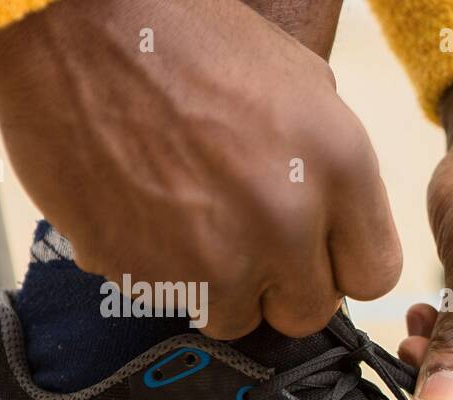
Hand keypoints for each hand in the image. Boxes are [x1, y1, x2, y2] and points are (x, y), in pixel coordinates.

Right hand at [0, 0, 400, 338]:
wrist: (78, 26)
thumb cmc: (195, 43)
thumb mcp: (303, 87)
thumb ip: (336, 176)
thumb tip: (338, 233)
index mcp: (338, 168)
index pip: (375, 275)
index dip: (343, 264)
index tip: (319, 250)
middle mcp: (284, 223)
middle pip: (308, 310)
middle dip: (284, 283)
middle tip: (252, 240)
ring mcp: (213, 257)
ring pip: (237, 318)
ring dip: (222, 286)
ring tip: (195, 224)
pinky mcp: (146, 274)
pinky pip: (168, 301)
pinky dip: (161, 271)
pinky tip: (149, 213)